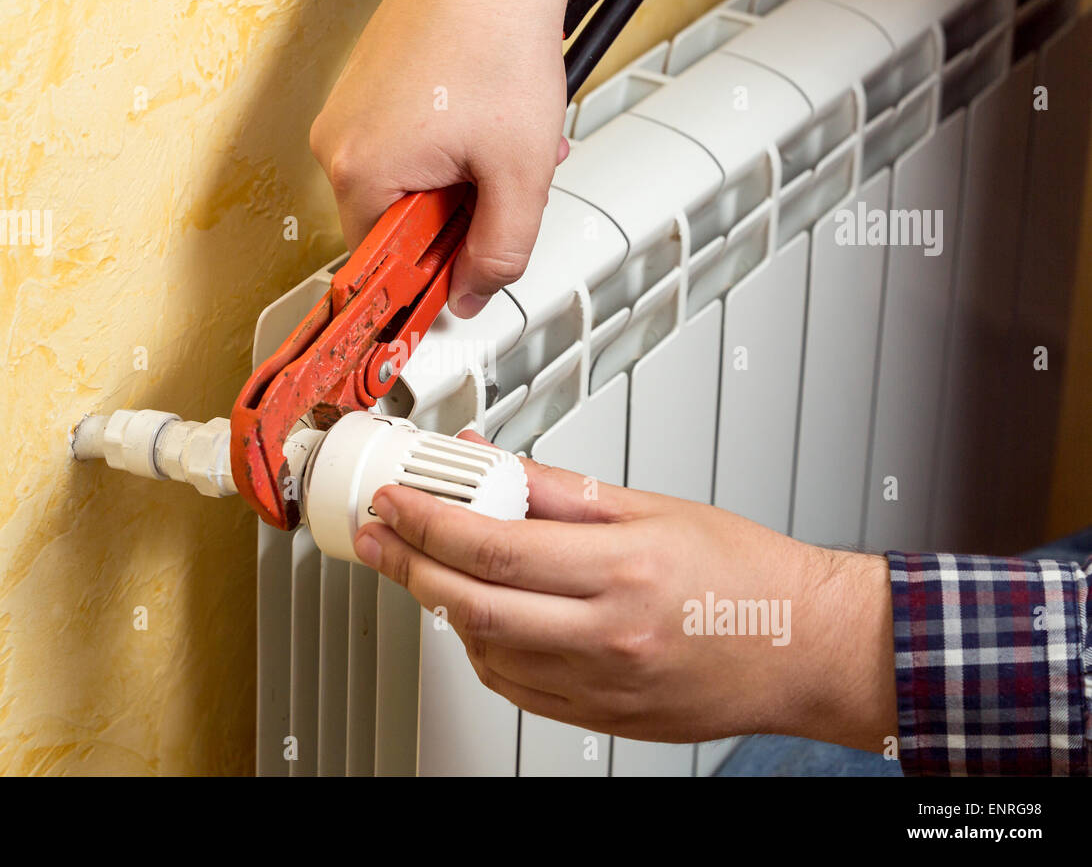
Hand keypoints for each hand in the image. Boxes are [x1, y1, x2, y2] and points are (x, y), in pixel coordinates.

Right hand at [309, 0, 584, 317]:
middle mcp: (338, 143)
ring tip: (498, 147)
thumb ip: (500, 252)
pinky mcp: (366, 88)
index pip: (382, 267)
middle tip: (498, 189)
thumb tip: (473, 295)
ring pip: (405, 185)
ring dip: (458, 183)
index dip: (429, 279)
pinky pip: (402, 146)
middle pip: (395, 226)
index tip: (454, 288)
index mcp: (360, 171)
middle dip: (455, 220)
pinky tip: (483, 123)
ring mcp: (348, 112)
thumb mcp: (518, 172)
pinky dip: (447, 148)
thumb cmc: (498, 40)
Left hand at [352, 434, 897, 750]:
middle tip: (379, 538)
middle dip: (408, 566)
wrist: (805, 646)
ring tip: (426, 568)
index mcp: (624, 567)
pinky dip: (482, 649)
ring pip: (487, 650)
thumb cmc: (746, 574)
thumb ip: (563, 492)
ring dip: (441, 607)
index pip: (494, 545)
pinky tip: (478, 618)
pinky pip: (517, 688)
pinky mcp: (603, 717)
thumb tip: (496, 465)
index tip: (395, 501)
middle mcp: (609, 633)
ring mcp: (603, 684)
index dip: (428, 521)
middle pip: (473, 604)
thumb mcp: (655, 507)